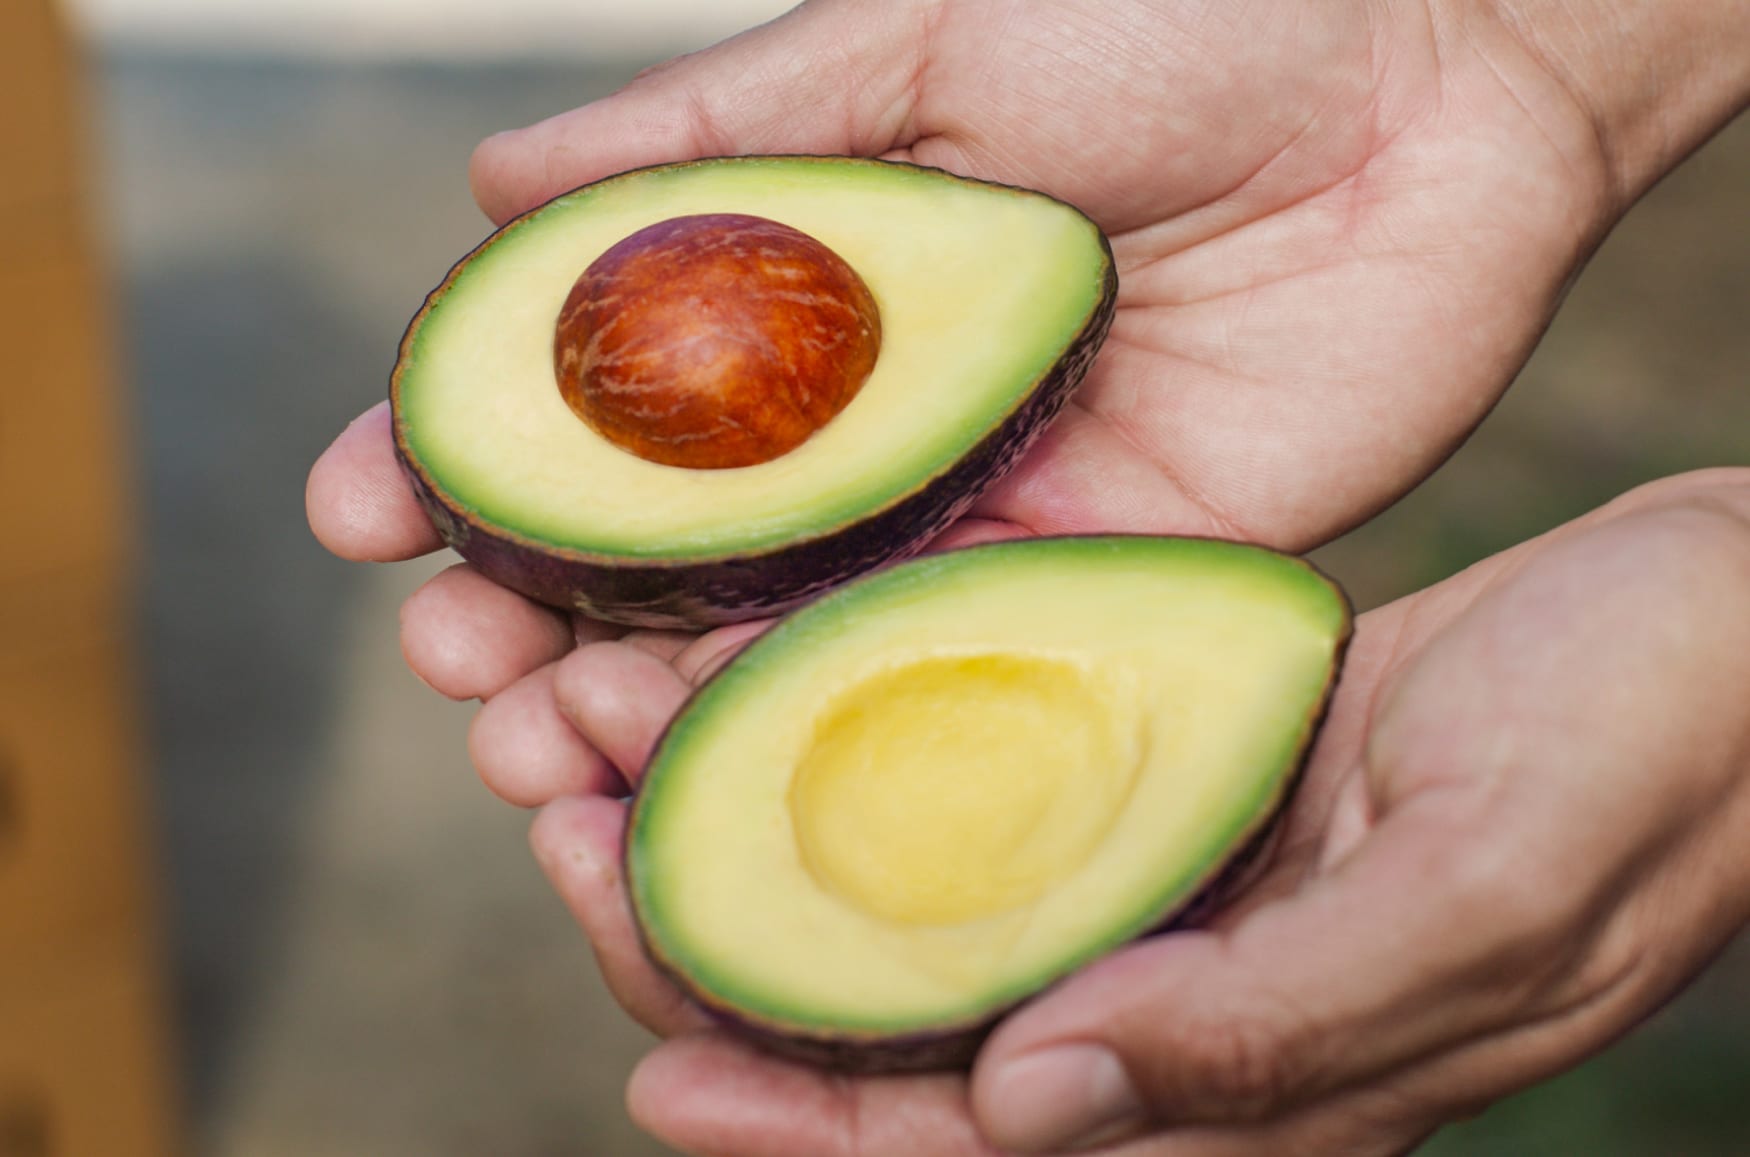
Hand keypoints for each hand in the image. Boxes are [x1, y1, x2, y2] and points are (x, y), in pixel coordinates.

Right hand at [306, 0, 1669, 771]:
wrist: (1432, 85)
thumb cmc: (1178, 23)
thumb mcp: (915, 50)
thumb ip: (716, 137)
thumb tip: (488, 189)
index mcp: (809, 310)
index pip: (597, 417)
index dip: (468, 471)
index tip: (360, 514)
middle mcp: (876, 439)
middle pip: (668, 572)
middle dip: (533, 631)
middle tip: (454, 677)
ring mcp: (977, 527)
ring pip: (780, 657)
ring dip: (647, 720)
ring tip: (535, 757)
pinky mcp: (1098, 592)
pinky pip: (943, 688)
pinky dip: (824, 741)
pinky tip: (719, 781)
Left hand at [506, 468, 1749, 1155]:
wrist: (1722, 630)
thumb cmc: (1654, 755)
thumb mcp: (1492, 894)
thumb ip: (1278, 1028)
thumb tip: (1034, 1102)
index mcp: (1250, 1083)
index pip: (984, 1146)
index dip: (811, 1124)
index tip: (659, 1064)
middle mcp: (1179, 993)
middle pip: (908, 1021)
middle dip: (733, 953)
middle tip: (576, 841)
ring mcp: (1168, 872)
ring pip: (920, 888)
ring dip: (766, 828)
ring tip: (615, 743)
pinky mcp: (1168, 759)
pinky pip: (986, 765)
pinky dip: (866, 726)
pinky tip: (772, 663)